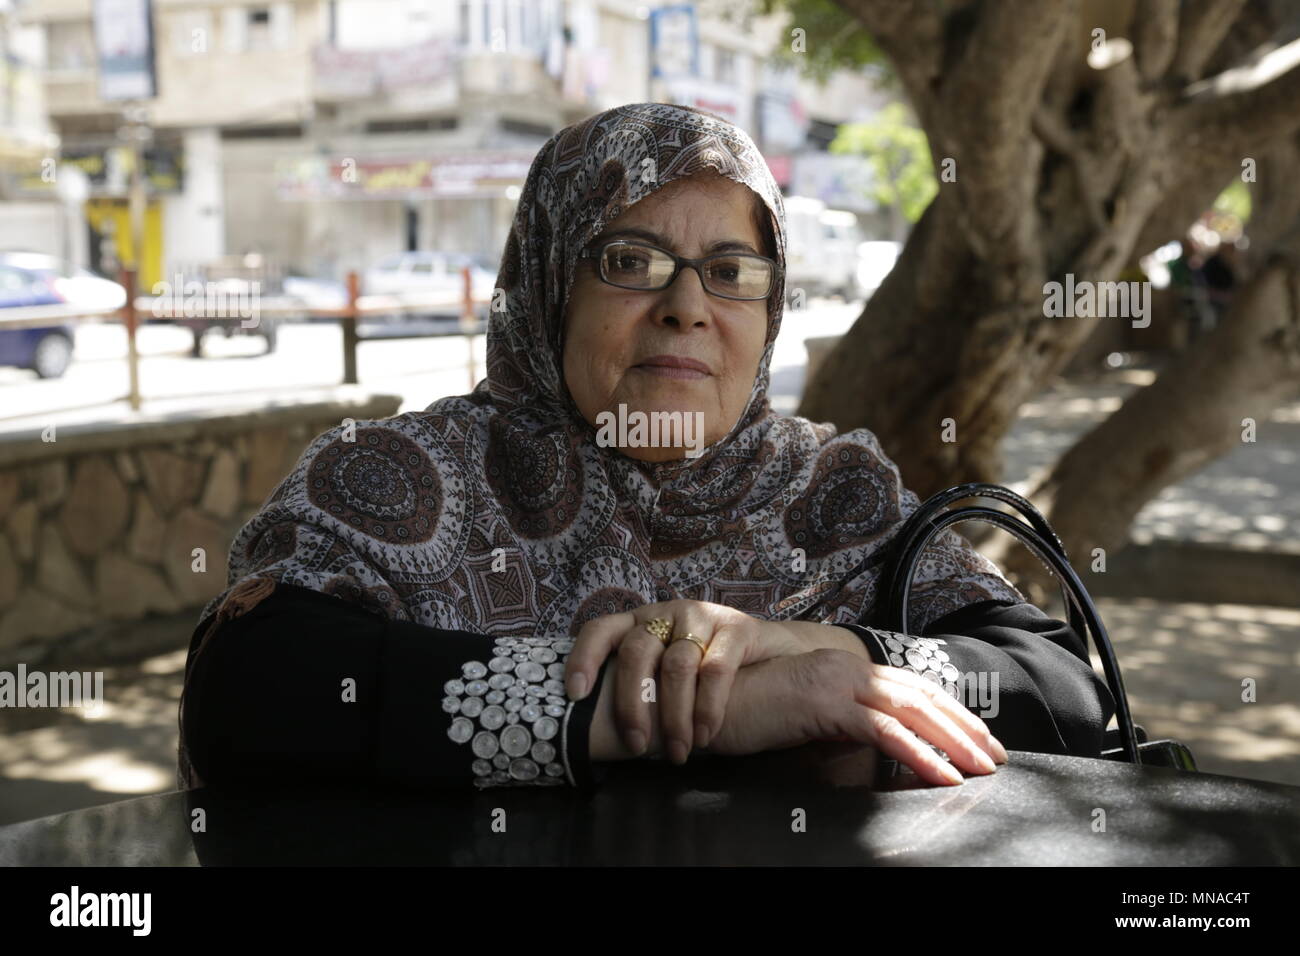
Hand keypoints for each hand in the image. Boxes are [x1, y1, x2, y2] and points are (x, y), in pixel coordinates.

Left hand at [565, 600, 804, 764]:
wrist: (777, 661)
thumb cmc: (708, 675)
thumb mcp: (667, 676)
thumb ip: (642, 687)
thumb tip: (597, 731)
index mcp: (641, 622)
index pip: (600, 630)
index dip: (583, 659)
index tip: (575, 696)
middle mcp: (667, 613)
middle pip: (636, 652)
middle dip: (633, 704)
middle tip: (637, 746)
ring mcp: (701, 616)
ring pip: (676, 665)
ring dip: (674, 716)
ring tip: (679, 752)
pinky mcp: (736, 627)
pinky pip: (716, 670)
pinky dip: (707, 708)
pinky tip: (704, 735)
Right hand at [706, 649, 1007, 785]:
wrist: (692, 706)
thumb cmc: (740, 717)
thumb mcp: (799, 721)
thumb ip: (836, 726)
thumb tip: (871, 749)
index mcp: (838, 666)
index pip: (905, 685)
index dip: (945, 709)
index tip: (975, 736)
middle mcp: (842, 665)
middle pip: (918, 694)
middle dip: (963, 725)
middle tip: (995, 754)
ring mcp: (834, 681)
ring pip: (911, 710)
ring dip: (952, 741)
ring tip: (981, 768)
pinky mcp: (824, 704)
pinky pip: (884, 732)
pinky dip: (919, 754)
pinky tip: (942, 775)